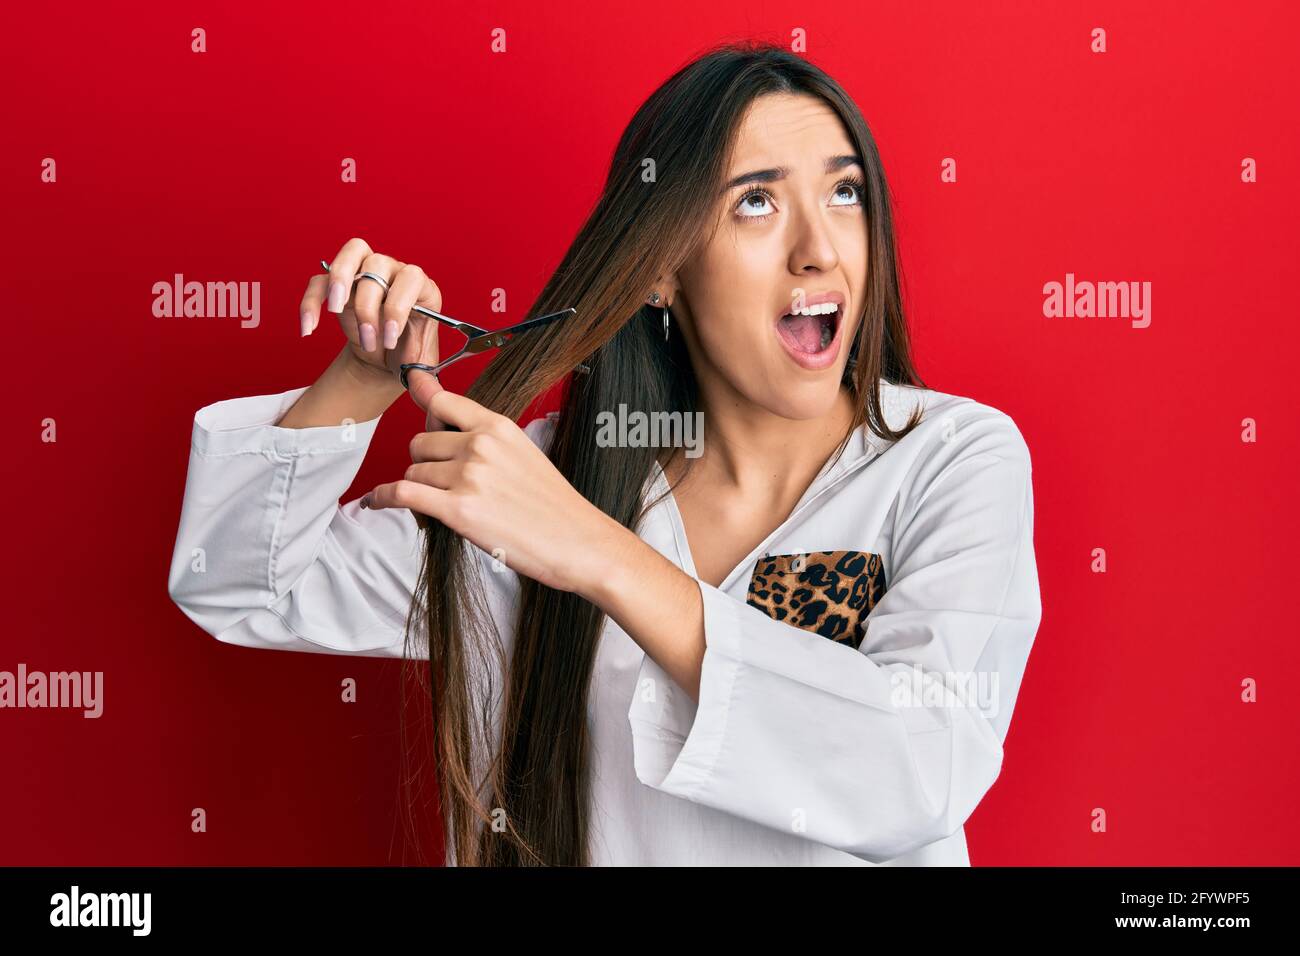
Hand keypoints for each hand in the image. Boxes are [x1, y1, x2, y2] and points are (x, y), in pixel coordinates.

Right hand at [300, 237, 440, 392]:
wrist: (386, 359)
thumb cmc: (406, 357)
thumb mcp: (418, 369)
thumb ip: (424, 380)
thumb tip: (428, 394)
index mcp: (422, 289)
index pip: (412, 278)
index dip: (397, 306)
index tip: (388, 337)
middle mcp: (396, 273)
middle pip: (379, 264)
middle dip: (368, 305)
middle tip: (368, 338)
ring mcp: (367, 273)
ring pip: (353, 252)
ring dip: (340, 280)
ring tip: (334, 310)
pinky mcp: (340, 285)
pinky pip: (320, 280)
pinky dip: (311, 302)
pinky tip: (308, 329)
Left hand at [359, 376, 632, 595]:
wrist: (579, 543)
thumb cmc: (552, 504)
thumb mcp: (522, 452)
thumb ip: (481, 432)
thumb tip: (441, 402)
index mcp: (498, 426)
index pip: (442, 402)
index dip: (426, 409)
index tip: (413, 395)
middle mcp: (480, 445)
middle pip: (420, 441)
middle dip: (424, 461)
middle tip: (444, 482)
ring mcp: (469, 476)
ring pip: (413, 472)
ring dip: (418, 489)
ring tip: (440, 505)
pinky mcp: (459, 510)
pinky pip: (402, 494)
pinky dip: (382, 498)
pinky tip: (375, 502)